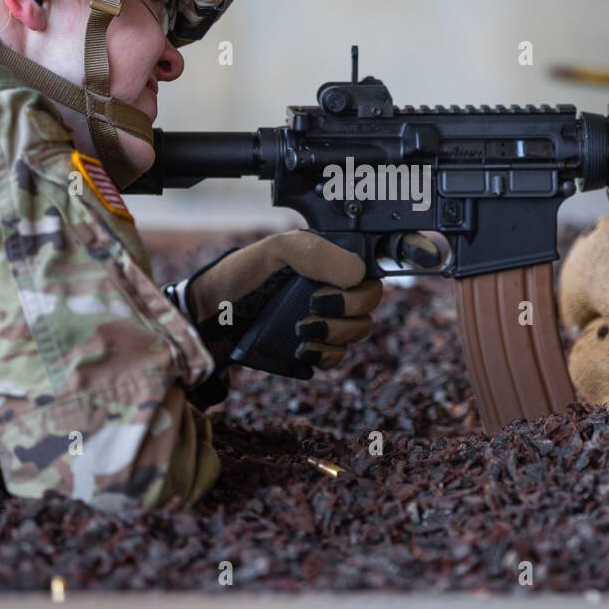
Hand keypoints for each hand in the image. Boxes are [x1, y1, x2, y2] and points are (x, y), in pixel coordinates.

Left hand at [175, 229, 439, 372]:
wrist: (205, 320)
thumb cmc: (237, 277)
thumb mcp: (272, 251)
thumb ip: (313, 253)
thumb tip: (358, 273)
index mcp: (328, 257)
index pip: (374, 257)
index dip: (396, 259)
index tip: (403, 265)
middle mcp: (332, 286)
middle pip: (372, 297)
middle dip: (349, 305)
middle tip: (316, 306)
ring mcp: (325, 318)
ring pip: (361, 329)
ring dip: (336, 333)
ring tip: (302, 331)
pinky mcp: (314, 349)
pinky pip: (341, 357)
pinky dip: (326, 356)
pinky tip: (302, 350)